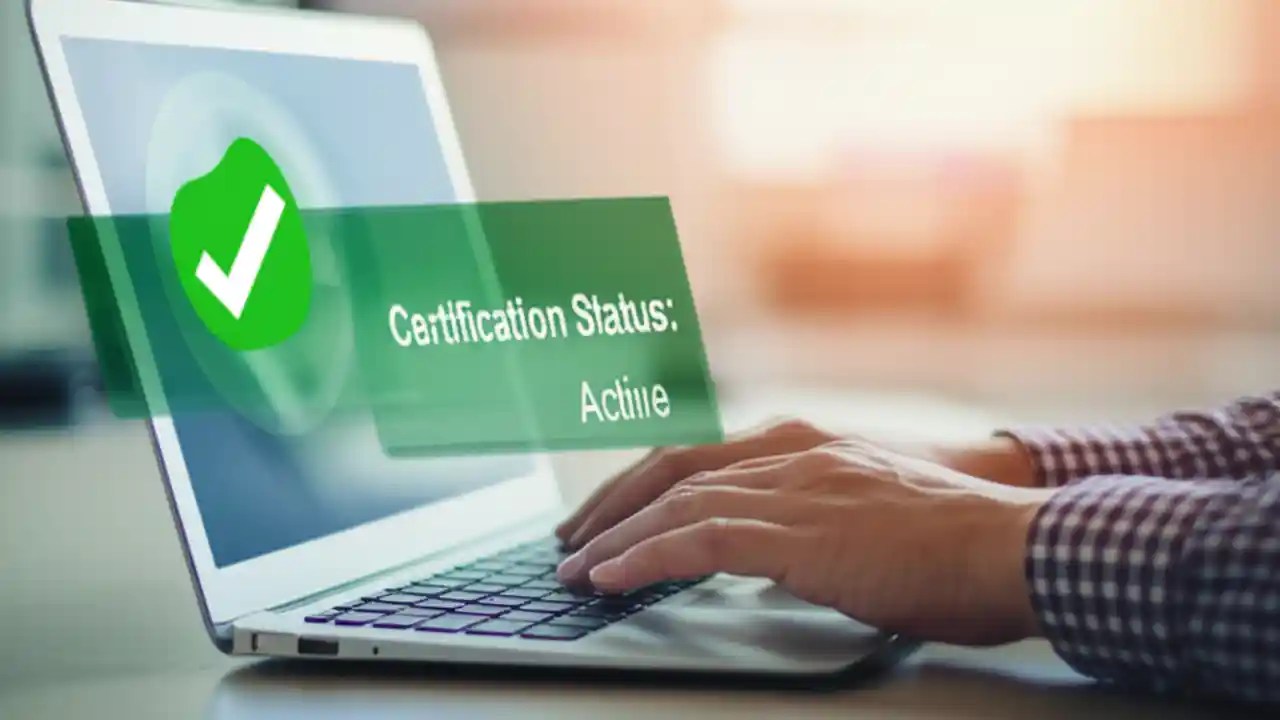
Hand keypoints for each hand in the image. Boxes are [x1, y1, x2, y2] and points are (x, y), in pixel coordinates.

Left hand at [556, 438, 1052, 645]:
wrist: (1013, 543)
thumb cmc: (958, 542)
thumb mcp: (875, 515)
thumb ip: (822, 519)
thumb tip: (791, 552)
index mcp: (805, 446)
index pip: (698, 456)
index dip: (642, 485)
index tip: (609, 514)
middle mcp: (789, 455)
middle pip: (671, 470)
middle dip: (612, 506)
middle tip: (570, 540)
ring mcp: (793, 489)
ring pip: (676, 504)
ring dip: (615, 538)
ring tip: (574, 569)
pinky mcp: (799, 533)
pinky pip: (698, 539)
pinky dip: (644, 557)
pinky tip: (611, 577)